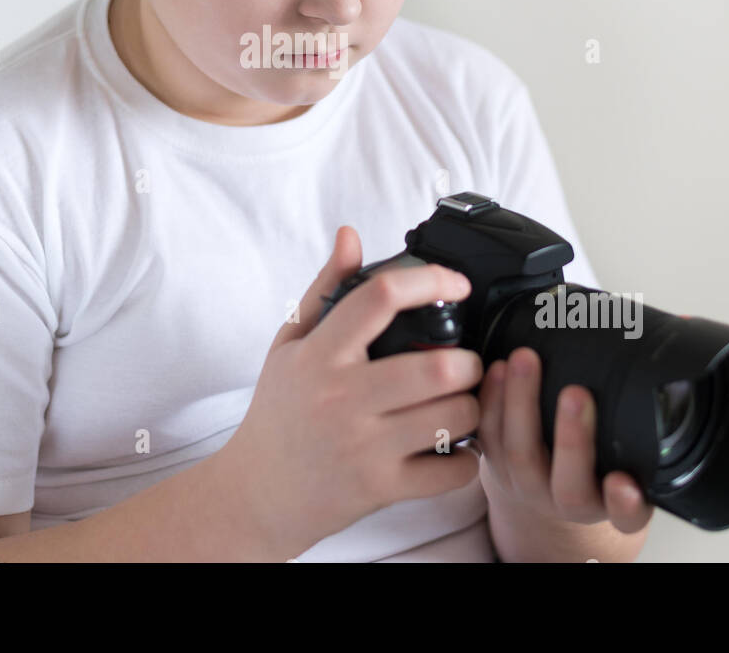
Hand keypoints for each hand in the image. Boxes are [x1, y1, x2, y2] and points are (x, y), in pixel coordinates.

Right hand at [219, 227, 483, 558]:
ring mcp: (363, 447)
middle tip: (465, 360)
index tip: (456, 284)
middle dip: (468, 360)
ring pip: (453, 417)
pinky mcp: (381, 488)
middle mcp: (341, 398)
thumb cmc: (279, 411)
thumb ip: (326, 289)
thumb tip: (351, 235)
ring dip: (471, 406)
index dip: (429, 280)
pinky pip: (450, 470)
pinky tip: (454, 444)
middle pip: (436, 367)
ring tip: (461, 400)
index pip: (379, 297)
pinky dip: (466, 456)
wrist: (256, 493)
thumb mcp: (289, 344)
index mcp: (319, 354)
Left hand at [476, 346, 653, 533]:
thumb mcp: (638, 442)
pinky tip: (496, 368)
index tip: (624, 483)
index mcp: (615, 501)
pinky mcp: (497, 464)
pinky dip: (490, 401)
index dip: (626, 502)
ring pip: (520, 454)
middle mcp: (572, 500)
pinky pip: (488, 437)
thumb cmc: (600, 458)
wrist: (549, 491)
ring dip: (520, 404)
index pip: (627, 513)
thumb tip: (683, 325)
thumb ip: (657, 390)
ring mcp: (531, 485)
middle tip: (577, 394)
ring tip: (525, 361)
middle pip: (569, 483)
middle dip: (573, 437)